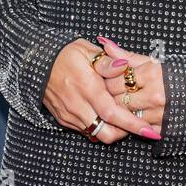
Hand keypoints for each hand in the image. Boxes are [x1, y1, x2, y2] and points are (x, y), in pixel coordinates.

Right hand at [42, 38, 161, 143]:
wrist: (37, 61)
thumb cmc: (65, 54)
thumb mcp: (86, 50)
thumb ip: (106, 62)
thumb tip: (124, 66)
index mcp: (87, 87)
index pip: (112, 113)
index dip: (132, 124)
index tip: (148, 131)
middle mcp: (77, 105)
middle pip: (106, 133)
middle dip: (124, 133)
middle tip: (137, 124)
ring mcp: (69, 115)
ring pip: (96, 134)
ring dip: (112, 130)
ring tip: (123, 119)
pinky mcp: (63, 119)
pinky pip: (85, 131)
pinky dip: (98, 127)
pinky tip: (105, 116)